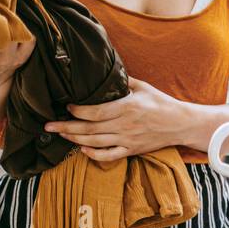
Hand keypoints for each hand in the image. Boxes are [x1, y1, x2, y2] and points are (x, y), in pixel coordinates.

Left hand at [43, 77, 185, 160]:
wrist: (181, 124)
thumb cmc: (161, 103)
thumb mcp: (143, 87)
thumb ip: (123, 81)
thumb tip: (105, 72)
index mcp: (127, 107)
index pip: (95, 112)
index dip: (78, 111)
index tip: (67, 106)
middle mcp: (125, 125)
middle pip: (89, 129)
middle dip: (66, 127)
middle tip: (47, 126)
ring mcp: (127, 139)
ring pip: (95, 142)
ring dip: (74, 140)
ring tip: (60, 135)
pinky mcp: (132, 150)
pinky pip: (109, 155)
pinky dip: (94, 154)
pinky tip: (82, 150)